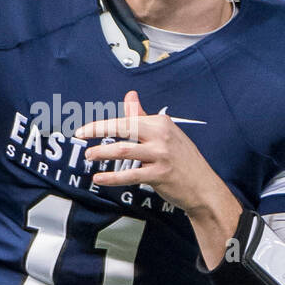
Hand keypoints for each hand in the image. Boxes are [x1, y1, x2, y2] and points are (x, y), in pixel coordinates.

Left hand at [78, 90, 242, 267]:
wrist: (204, 187)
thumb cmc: (183, 160)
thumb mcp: (165, 134)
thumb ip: (143, 117)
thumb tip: (129, 97)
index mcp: (161, 123)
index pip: (126, 119)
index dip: (102, 124)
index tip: (84, 129)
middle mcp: (161, 136)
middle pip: (124, 128)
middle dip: (98, 131)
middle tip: (81, 136)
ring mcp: (161, 155)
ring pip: (124, 150)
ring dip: (102, 152)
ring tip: (89, 156)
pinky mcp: (159, 175)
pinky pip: (130, 175)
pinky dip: (112, 177)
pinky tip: (101, 178)